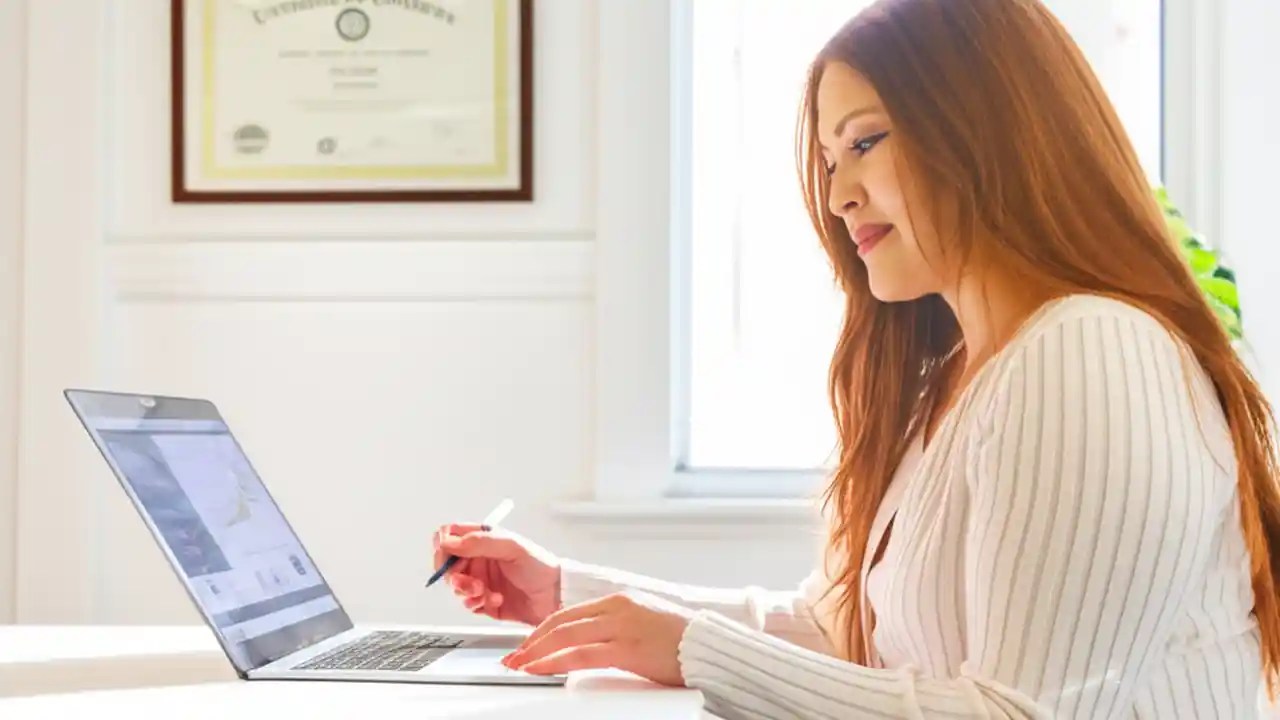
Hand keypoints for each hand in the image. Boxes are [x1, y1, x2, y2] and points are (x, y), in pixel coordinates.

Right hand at [432, 524, 560, 626]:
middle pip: (448, 564)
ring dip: (467, 591)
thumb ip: (479, 542)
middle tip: (470, 582)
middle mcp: (479, 559)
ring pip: (455, 586)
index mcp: (484, 540)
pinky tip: (495, 600)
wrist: (555, 597)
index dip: (443, 545)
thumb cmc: (540, 567)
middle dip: (455, 575)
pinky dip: (477, 603)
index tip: (447, 557)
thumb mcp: (512, 547)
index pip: (450, 535)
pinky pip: (468, 603)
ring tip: (485, 592)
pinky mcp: (483, 601)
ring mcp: (480, 580)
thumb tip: (449, 542)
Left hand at [500, 591, 692, 685]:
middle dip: (532, 642)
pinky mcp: (628, 647)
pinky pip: (581, 655)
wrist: (708, 646)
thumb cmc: (679, 641)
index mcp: (618, 600)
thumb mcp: (641, 624)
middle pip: (561, 622)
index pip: (568, 612)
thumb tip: (586, 642)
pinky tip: (540, 669)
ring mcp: (621, 626)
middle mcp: (617, 607)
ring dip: (536, 652)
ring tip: (519, 666)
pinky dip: (555, 662)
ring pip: (565, 635)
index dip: (542, 630)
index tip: (527, 645)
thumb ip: (613, 628)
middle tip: (514, 657)